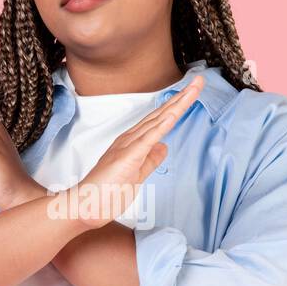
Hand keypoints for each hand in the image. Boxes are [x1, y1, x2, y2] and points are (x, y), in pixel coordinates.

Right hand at [67, 75, 202, 229]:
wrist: (85, 205)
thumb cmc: (106, 191)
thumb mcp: (138, 174)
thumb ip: (151, 159)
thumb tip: (164, 146)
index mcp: (134, 142)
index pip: (160, 120)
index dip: (178, 106)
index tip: (193, 93)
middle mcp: (131, 138)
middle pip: (162, 114)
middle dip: (182, 98)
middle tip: (200, 80)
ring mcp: (128, 146)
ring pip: (157, 121)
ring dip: (176, 105)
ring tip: (193, 90)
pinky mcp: (127, 157)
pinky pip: (147, 140)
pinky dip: (161, 126)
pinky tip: (172, 115)